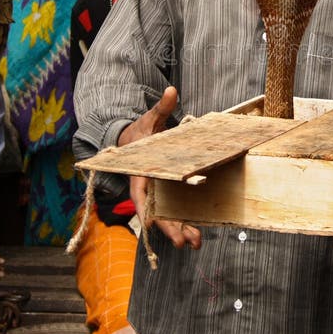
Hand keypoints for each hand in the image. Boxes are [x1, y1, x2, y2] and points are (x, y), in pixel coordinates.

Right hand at [118, 86, 201, 250]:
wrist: (134, 141)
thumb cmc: (141, 132)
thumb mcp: (150, 120)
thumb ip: (161, 109)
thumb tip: (171, 90)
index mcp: (140, 173)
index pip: (140, 193)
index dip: (145, 209)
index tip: (152, 223)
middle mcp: (148, 188)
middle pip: (156, 213)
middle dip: (169, 228)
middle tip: (183, 243)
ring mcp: (158, 194)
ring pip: (168, 217)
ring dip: (180, 231)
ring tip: (196, 243)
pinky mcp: (168, 196)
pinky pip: (176, 213)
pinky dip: (185, 224)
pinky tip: (198, 236)